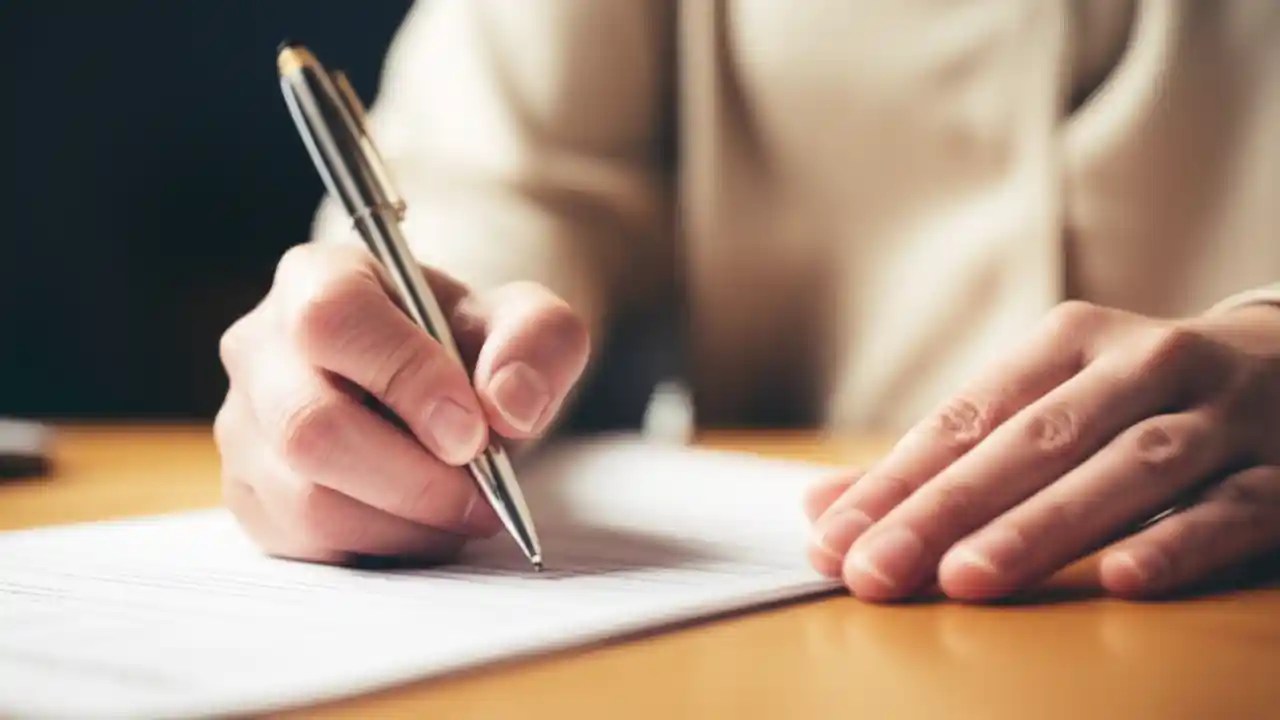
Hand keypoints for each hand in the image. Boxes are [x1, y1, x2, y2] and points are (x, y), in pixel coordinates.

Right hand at [216, 243, 588, 563]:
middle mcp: (261, 349)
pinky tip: (424, 523)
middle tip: (485, 493)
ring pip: (307, 501)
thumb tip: (510, 403)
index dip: (405, 378)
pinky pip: (308, 545)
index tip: (474, 431)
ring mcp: (245, 428)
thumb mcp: (526, 322)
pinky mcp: (252, 496)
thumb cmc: (470, 345)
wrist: (441, 382)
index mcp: (317, 279)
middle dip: (414, 478)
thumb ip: (538, 341)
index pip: (332, 320)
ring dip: (407, 522)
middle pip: (309, 427)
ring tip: (464, 508)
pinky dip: (383, 547)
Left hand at [806, 300, 1279, 600]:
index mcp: (1070, 342)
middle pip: (1033, 442)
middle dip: (946, 510)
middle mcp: (1142, 365)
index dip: (897, 481)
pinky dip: (1178, 542)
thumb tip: (822, 508)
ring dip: (1043, 525)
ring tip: (968, 578)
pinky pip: (1232, 508)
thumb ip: (942, 460)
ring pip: (1126, 470)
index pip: (968, 417)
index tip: (834, 539)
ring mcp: (1218, 415)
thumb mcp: (1045, 403)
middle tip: (877, 570)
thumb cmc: (1131, 399)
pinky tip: (1119, 580)